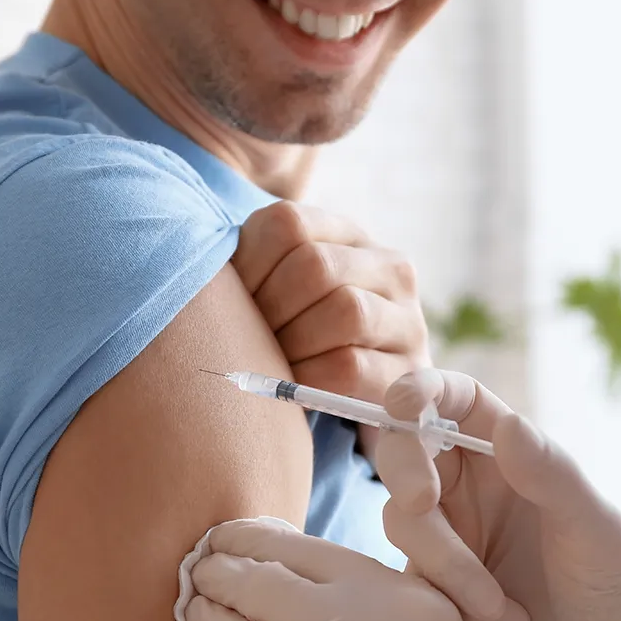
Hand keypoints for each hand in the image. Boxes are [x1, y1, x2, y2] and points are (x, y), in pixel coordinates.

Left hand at [233, 201, 429, 402]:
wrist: (362, 398)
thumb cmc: (304, 341)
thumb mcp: (284, 294)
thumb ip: (256, 273)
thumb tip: (209, 283)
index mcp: (350, 235)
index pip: (288, 223)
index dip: (247, 264)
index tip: (234, 302)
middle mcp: (390, 267)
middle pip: (316, 265)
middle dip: (270, 309)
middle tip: (251, 340)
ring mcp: (408, 319)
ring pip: (346, 310)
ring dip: (295, 344)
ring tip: (276, 362)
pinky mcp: (410, 371)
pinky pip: (352, 366)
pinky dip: (310, 377)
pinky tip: (297, 386)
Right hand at [375, 368, 620, 620]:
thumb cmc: (614, 596)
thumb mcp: (595, 528)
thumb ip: (551, 472)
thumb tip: (506, 424)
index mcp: (507, 455)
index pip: (452, 399)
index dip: (419, 389)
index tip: (401, 404)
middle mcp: (467, 488)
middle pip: (404, 450)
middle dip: (407, 473)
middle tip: (424, 504)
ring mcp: (443, 535)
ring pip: (401, 517)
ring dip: (447, 562)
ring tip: (503, 610)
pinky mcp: (426, 583)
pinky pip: (408, 570)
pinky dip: (448, 596)